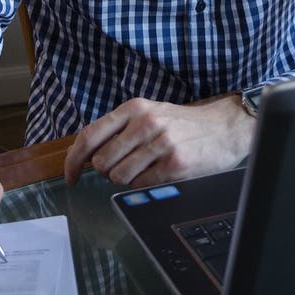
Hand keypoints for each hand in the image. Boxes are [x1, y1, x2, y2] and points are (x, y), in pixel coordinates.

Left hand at [64, 94, 255, 187]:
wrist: (224, 127)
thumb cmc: (182, 123)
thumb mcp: (148, 113)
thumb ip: (118, 129)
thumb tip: (82, 153)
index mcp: (133, 108)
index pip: (89, 135)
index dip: (73, 161)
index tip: (70, 176)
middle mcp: (144, 123)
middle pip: (101, 161)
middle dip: (107, 171)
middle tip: (124, 168)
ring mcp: (160, 143)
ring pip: (119, 177)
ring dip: (127, 180)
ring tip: (146, 168)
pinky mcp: (174, 164)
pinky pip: (142, 186)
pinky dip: (146, 186)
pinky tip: (160, 173)